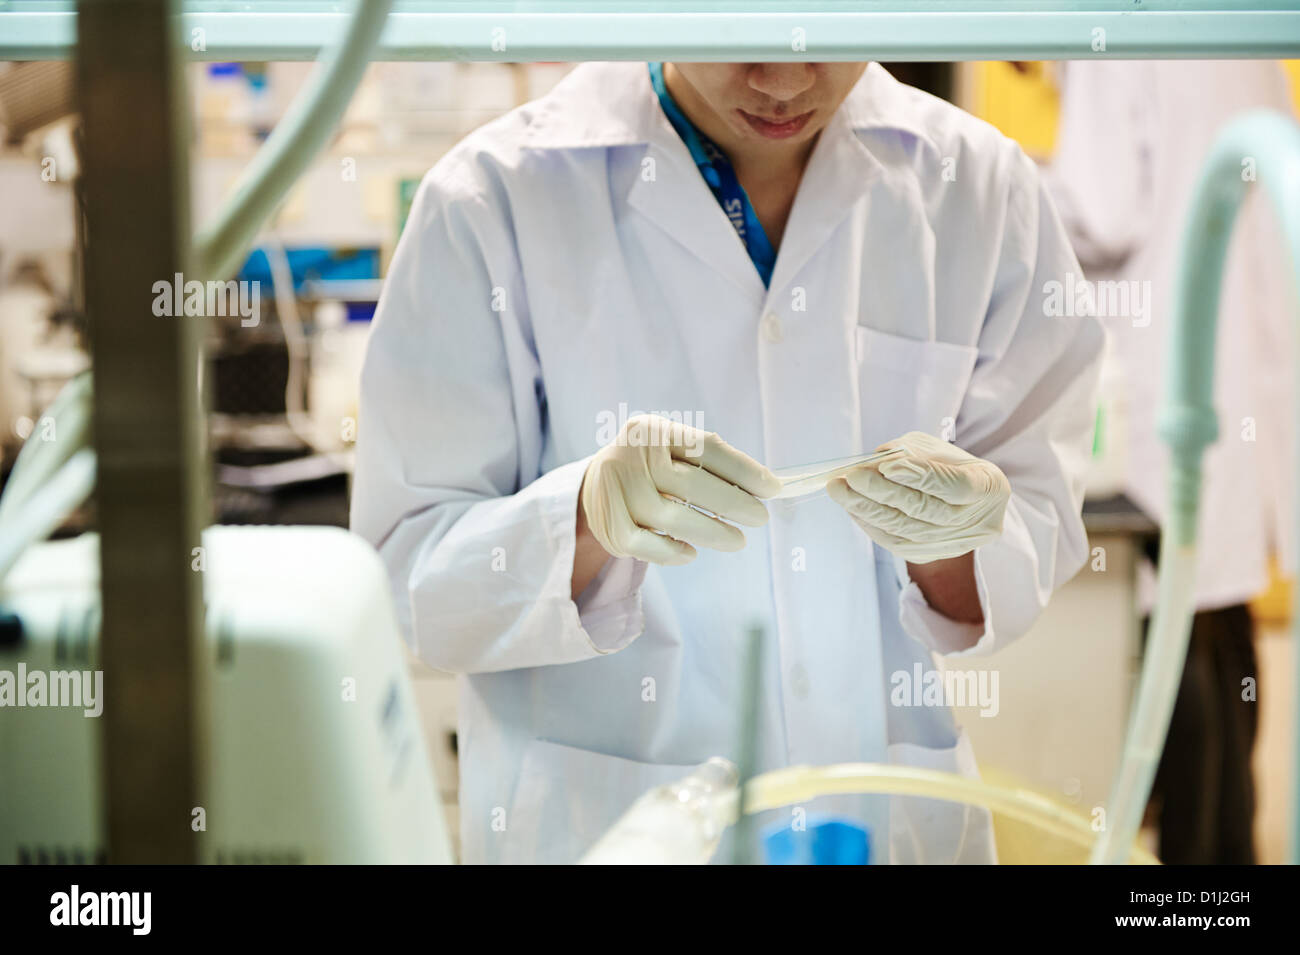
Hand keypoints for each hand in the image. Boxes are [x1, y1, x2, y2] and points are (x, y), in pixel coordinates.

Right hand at [581, 414, 779, 565]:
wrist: (594, 484)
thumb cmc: (649, 467)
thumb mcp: (670, 450)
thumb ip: (706, 464)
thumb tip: (763, 488)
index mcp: (652, 431)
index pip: (706, 448)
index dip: (744, 470)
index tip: (772, 489)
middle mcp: (631, 456)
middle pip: (692, 484)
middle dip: (734, 504)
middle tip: (760, 518)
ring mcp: (616, 491)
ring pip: (674, 518)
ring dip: (713, 533)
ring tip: (737, 541)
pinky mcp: (609, 525)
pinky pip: (648, 545)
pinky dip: (673, 552)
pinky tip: (691, 553)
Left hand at [827, 431, 1009, 563]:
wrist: (962, 503)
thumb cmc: (947, 467)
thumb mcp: (935, 450)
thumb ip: (909, 454)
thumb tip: (871, 465)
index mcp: (988, 486)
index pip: (956, 485)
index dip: (922, 477)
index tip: (888, 466)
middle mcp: (975, 521)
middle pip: (925, 510)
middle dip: (882, 492)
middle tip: (850, 477)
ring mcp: (952, 543)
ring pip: (905, 529)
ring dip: (867, 509)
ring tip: (840, 490)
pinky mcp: (929, 555)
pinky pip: (894, 542)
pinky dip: (869, 523)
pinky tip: (851, 508)